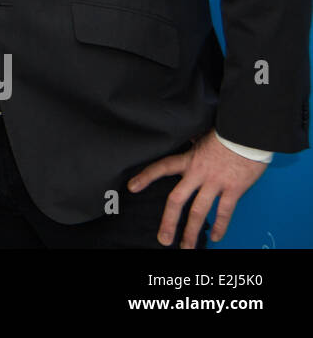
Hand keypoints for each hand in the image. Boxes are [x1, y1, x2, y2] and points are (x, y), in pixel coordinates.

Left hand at [128, 130, 266, 247]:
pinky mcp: (233, 189)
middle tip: (163, 239)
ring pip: (199, 211)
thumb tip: (188, 139)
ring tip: (187, 246)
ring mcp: (215, 183)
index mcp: (189, 160)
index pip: (162, 167)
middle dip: (169, 221)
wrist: (248, 133)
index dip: (146, 177)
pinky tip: (216, 237)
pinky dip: (220, 226)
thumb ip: (193, 142)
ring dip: (192, 231)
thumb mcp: (203, 135)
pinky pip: (224, 211)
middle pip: (177, 200)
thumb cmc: (226, 133)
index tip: (132, 187)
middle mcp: (198, 173)